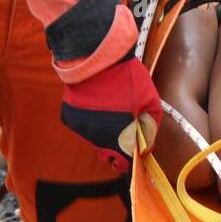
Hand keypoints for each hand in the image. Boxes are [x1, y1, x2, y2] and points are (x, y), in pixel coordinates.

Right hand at [61, 51, 161, 172]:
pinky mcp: (69, 118)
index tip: (137, 151)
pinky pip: (84, 126)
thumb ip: (150, 127)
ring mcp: (81, 129)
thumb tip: (147, 145)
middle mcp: (97, 138)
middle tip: (127, 127)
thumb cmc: (127, 79)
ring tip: (113, 108)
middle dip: (119, 145)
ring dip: (105, 131)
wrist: (98, 58)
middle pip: (109, 152)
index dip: (132, 159)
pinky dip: (92, 120)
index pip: (125, 163)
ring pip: (96, 139)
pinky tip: (98, 103)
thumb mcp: (150, 101)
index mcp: (118, 137)